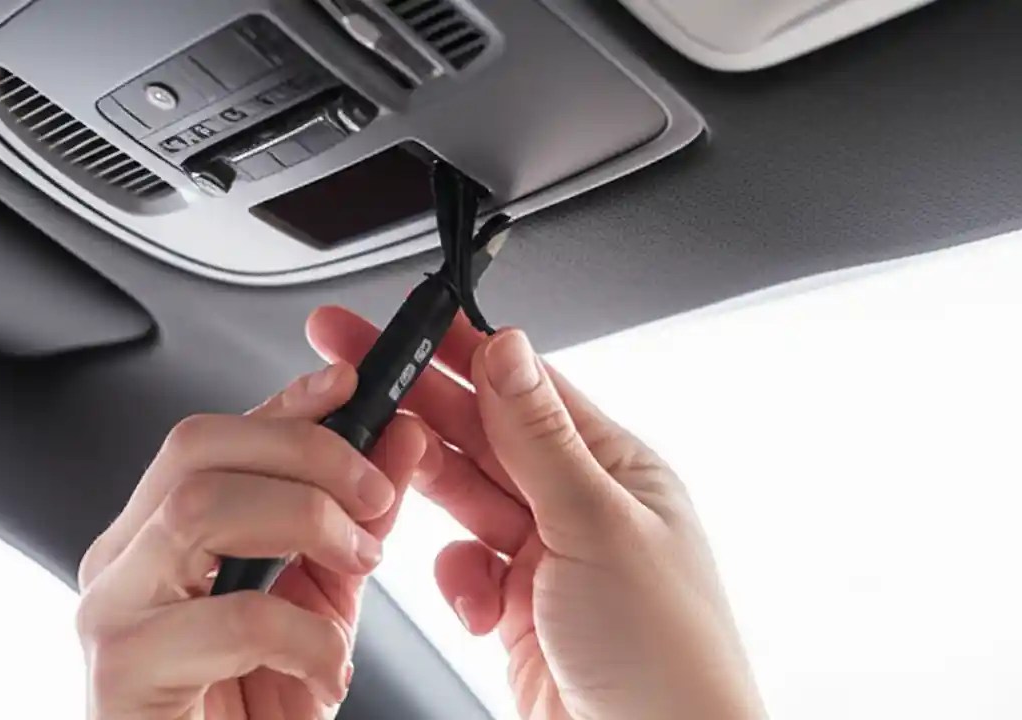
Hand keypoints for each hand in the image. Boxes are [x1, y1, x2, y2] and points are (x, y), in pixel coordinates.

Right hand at [75, 364, 427, 719]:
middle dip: (304, 452)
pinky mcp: (123, 675)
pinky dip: (307, 636)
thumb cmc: (256, 709)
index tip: (350, 384)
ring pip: (199, 509)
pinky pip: (231, 619)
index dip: (285, 403)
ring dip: (304, 520)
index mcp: (161, 536)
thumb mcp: (321, 601)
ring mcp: (112, 614)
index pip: (214, 437)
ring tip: (357, 564)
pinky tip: (328, 668)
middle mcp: (125, 562)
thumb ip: (354, 520)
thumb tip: (400, 439)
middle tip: (371, 493)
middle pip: (196, 449)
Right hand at [310, 307, 764, 719]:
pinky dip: (454, 576)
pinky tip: (468, 594)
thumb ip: (540, 438)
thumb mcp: (599, 525)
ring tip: (382, 479)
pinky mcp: (517, 611)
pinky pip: (464, 568)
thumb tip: (508, 350)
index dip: (460, 350)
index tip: (403, 323)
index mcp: (616, 468)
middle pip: (484, 437)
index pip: (525, 388)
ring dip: (428, 492)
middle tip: (353, 379)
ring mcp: (547, 559)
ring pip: (466, 500)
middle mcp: (581, 506)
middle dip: (420, 406)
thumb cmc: (668, 655)